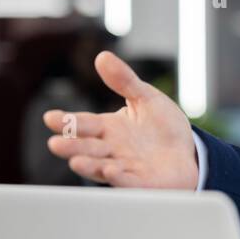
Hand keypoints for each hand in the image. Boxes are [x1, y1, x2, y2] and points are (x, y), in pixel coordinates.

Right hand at [42, 51, 198, 188]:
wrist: (189, 152)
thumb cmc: (163, 127)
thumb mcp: (146, 98)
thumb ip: (124, 80)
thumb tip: (102, 56)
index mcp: (109, 128)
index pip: (84, 123)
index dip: (67, 122)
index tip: (50, 118)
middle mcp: (112, 149)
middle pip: (87, 147)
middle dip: (71, 146)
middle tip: (55, 144)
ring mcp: (125, 167)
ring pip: (101, 167)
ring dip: (89, 165)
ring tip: (75, 161)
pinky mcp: (142, 183)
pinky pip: (127, 181)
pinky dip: (117, 178)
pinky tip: (109, 171)